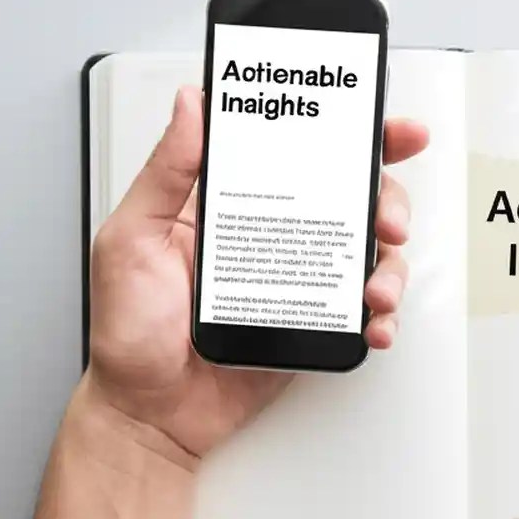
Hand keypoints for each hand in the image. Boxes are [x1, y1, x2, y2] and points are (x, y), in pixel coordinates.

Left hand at [86, 85, 428, 463]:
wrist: (147, 411)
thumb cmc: (129, 331)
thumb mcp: (131, 237)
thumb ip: (166, 171)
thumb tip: (192, 106)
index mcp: (234, 203)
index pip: (299, 153)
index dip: (349, 134)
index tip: (384, 128)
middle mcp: (274, 236)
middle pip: (353, 200)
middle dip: (388, 202)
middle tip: (388, 221)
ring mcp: (297, 280)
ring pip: (368, 256)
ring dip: (390, 268)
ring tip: (377, 291)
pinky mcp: (312, 323)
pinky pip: (362, 313)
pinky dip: (381, 318)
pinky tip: (374, 325)